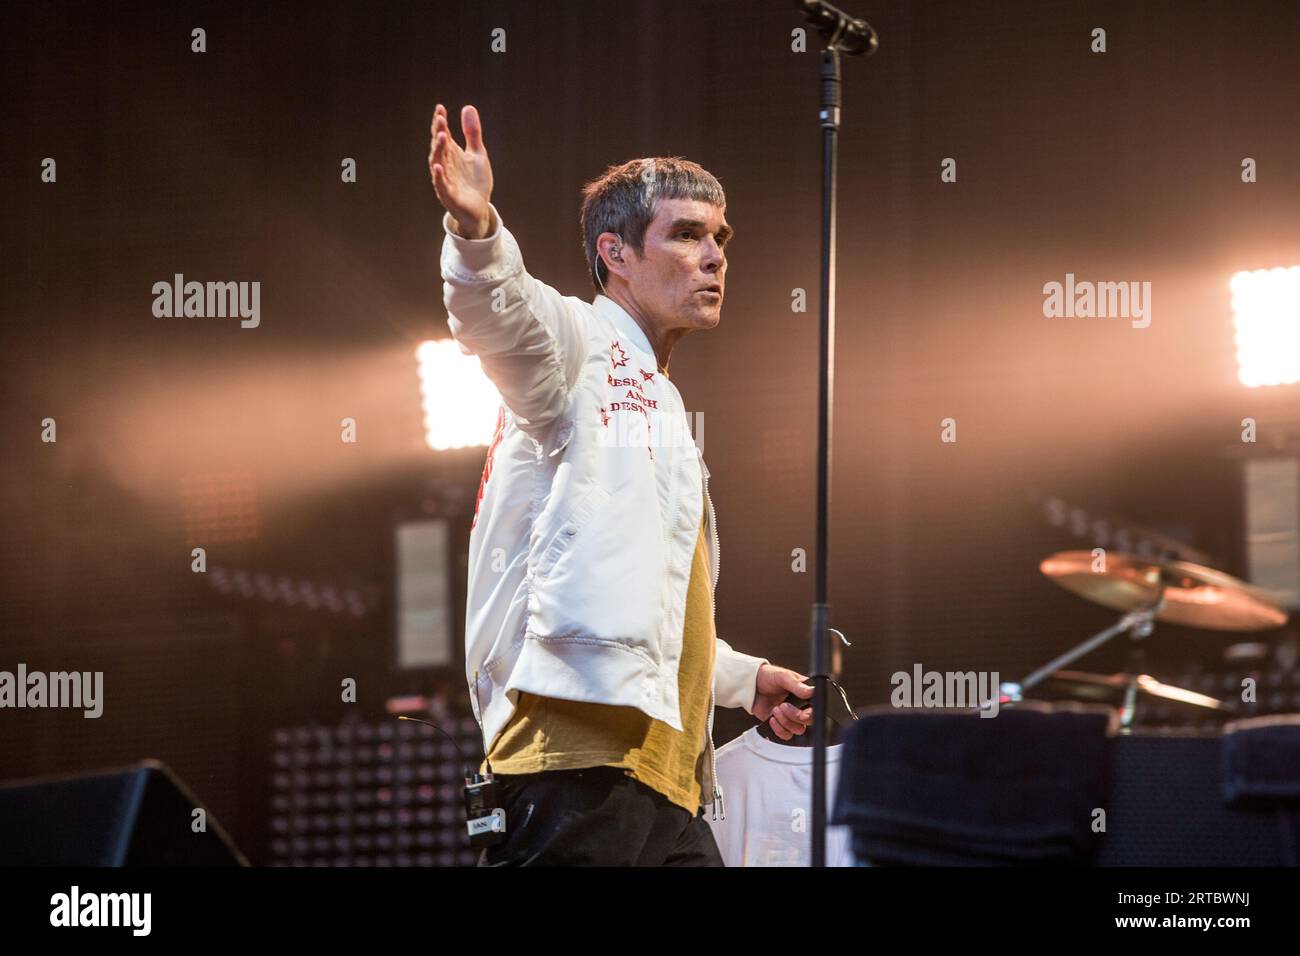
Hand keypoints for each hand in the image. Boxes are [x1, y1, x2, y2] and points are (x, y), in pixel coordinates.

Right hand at [429, 103, 494, 237]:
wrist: (479, 209)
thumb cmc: (475, 182)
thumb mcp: (478, 154)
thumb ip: (472, 133)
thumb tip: (468, 107)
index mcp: (451, 154)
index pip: (443, 135)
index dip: (440, 122)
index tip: (440, 108)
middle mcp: (445, 165)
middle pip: (439, 147)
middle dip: (439, 133)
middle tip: (441, 119)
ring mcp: (446, 180)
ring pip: (438, 163)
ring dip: (438, 150)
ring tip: (442, 136)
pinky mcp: (449, 196)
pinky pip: (441, 185)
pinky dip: (439, 176)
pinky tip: (438, 167)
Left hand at [752, 664, 813, 739]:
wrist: (751, 684)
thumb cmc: (769, 676)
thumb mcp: (783, 676)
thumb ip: (797, 685)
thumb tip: (811, 691)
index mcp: (804, 694)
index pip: (815, 708)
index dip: (811, 713)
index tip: (802, 712)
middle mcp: (800, 707)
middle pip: (808, 721)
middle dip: (795, 716)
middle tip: (784, 705)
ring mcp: (790, 716)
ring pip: (797, 729)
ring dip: (785, 721)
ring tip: (775, 709)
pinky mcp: (780, 724)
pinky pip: (785, 734)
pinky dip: (779, 729)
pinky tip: (772, 718)